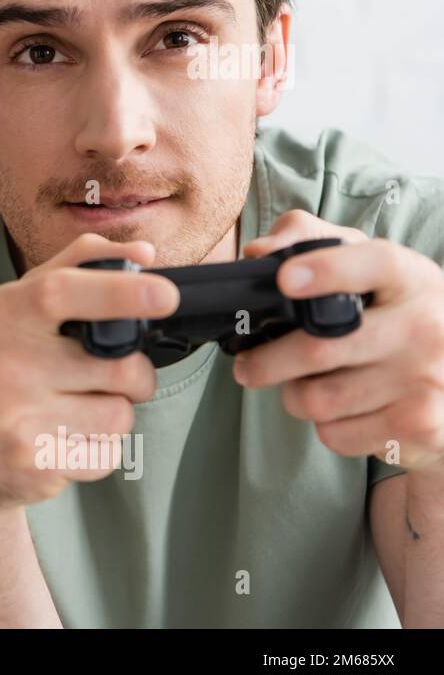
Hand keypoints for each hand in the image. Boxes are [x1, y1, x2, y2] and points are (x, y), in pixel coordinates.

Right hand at [0, 233, 179, 516]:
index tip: (164, 296)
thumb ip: (74, 270)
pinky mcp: (35, 463)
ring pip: (119, 415)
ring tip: (72, 411)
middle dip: (133, 376)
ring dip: (111, 415)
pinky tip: (61, 441)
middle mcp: (7, 364)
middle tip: (105, 377)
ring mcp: (18, 417)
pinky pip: (105, 455)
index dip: (121, 292)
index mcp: (4, 315)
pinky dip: (96, 451)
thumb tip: (145, 254)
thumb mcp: (12, 309)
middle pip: (120, 367)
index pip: (63, 292)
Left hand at [235, 209, 443, 473]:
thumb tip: (258, 252)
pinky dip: (326, 426)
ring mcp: (426, 380)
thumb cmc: (397, 317)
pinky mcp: (420, 427)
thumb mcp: (368, 271)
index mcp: (413, 280)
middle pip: (321, 348)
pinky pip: (336, 434)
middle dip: (266, 362)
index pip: (376, 264)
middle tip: (248, 366)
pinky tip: (344, 411)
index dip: (327, 270)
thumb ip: (311, 241)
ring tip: (304, 386)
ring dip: (295, 396)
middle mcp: (426, 327)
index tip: (284, 278)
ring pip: (319, 398)